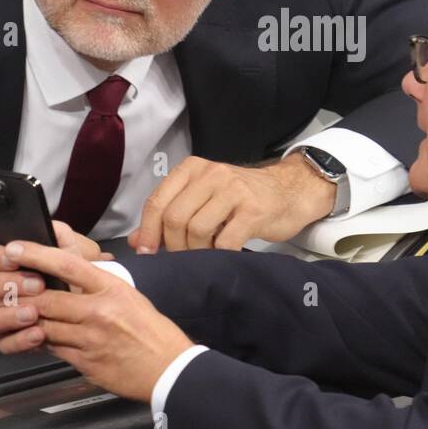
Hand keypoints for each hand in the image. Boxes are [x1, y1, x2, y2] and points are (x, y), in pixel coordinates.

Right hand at [0, 221, 112, 340]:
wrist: (70, 307)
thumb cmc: (57, 273)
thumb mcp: (60, 250)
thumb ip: (56, 235)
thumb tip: (53, 227)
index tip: (12, 256)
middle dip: (7, 284)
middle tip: (37, 284)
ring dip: (8, 315)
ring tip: (33, 313)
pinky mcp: (4, 338)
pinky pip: (3, 343)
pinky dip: (20, 340)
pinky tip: (38, 334)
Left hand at [0, 240, 193, 402]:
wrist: (169, 367)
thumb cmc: (151, 330)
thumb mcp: (128, 296)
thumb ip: (97, 286)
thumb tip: (66, 277)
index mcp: (111, 288)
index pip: (66, 265)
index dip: (35, 254)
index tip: (14, 248)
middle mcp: (99, 311)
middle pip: (46, 298)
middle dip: (19, 293)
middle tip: (1, 286)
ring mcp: (91, 338)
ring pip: (43, 326)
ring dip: (24, 320)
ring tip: (10, 312)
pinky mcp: (85, 362)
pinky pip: (52, 349)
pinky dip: (39, 342)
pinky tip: (32, 337)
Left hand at [128, 154, 335, 252]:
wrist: (290, 191)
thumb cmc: (242, 199)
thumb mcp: (203, 200)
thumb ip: (170, 216)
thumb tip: (137, 241)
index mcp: (192, 169)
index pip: (157, 201)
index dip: (148, 231)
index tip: (147, 253)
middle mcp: (211, 174)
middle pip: (174, 218)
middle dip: (173, 246)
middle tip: (182, 258)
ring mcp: (233, 190)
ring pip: (196, 230)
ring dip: (196, 252)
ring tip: (205, 255)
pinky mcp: (253, 210)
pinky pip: (224, 241)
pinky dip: (218, 255)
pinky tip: (223, 255)